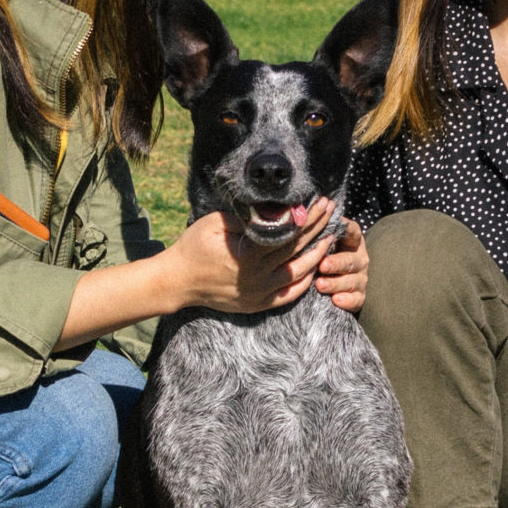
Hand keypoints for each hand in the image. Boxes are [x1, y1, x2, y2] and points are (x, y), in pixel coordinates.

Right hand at [162, 198, 334, 317]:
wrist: (177, 281)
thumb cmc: (193, 246)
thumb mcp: (216, 223)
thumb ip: (247, 218)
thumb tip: (277, 210)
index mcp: (248, 255)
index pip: (288, 233)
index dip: (307, 217)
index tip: (320, 203)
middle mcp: (257, 277)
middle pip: (296, 249)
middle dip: (316, 228)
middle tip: (330, 211)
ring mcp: (259, 293)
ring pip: (298, 273)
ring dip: (317, 254)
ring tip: (329, 237)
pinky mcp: (257, 304)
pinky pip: (289, 294)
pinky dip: (304, 281)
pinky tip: (314, 267)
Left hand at [315, 218, 368, 313]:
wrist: (332, 283)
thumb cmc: (322, 256)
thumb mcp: (321, 243)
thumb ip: (317, 231)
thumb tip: (304, 214)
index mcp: (351, 242)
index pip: (353, 232)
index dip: (347, 228)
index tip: (338, 225)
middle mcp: (359, 259)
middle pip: (352, 259)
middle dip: (337, 263)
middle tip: (322, 264)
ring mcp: (360, 279)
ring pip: (352, 281)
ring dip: (336, 283)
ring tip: (320, 284)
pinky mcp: (359, 297)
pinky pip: (357, 300)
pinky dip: (347, 300)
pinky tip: (336, 299)